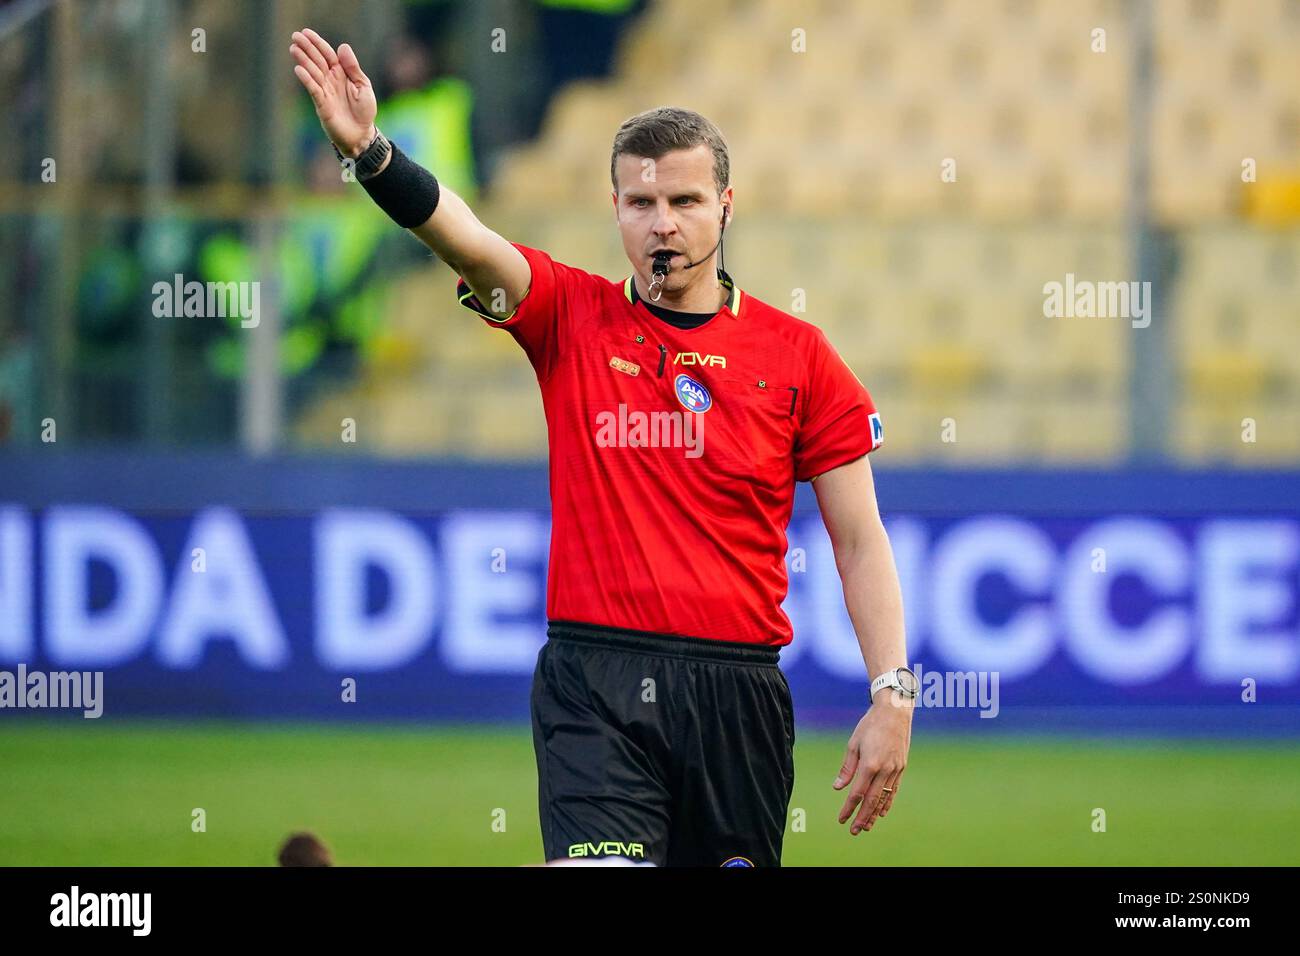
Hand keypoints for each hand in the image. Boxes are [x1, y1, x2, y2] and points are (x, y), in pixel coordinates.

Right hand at [290, 28, 376, 157]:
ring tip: (294, 49)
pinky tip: (298, 69)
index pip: (327, 54)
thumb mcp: (363, 86)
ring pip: (313, 73)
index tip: (306, 32)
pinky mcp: (322, 104)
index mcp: (341, 73)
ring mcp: (325, 92)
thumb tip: (343, 46)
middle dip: (307, 48)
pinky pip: (313, 89)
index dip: (317, 43)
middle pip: (317, 60)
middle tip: (295, 36)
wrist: (362, 135)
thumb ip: (353, 68)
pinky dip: (306, 79)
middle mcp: (330, 80)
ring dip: (303, 60)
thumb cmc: (364, 111)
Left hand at [832, 694, 911, 835]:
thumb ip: (847, 768)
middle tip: (854, 831)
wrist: (895, 712)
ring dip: (875, 814)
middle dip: (862, 818)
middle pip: (872, 801)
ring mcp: (895, 769)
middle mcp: (884, 769)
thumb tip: (838, 787)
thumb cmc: (870, 725)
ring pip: (884, 798)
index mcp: (870, 764)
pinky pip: (894, 790)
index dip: (848, 808)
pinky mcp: (901, 767)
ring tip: (867, 827)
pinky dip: (888, 802)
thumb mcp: (854, 744)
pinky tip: (882, 812)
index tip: (841, 819)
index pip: (857, 793)